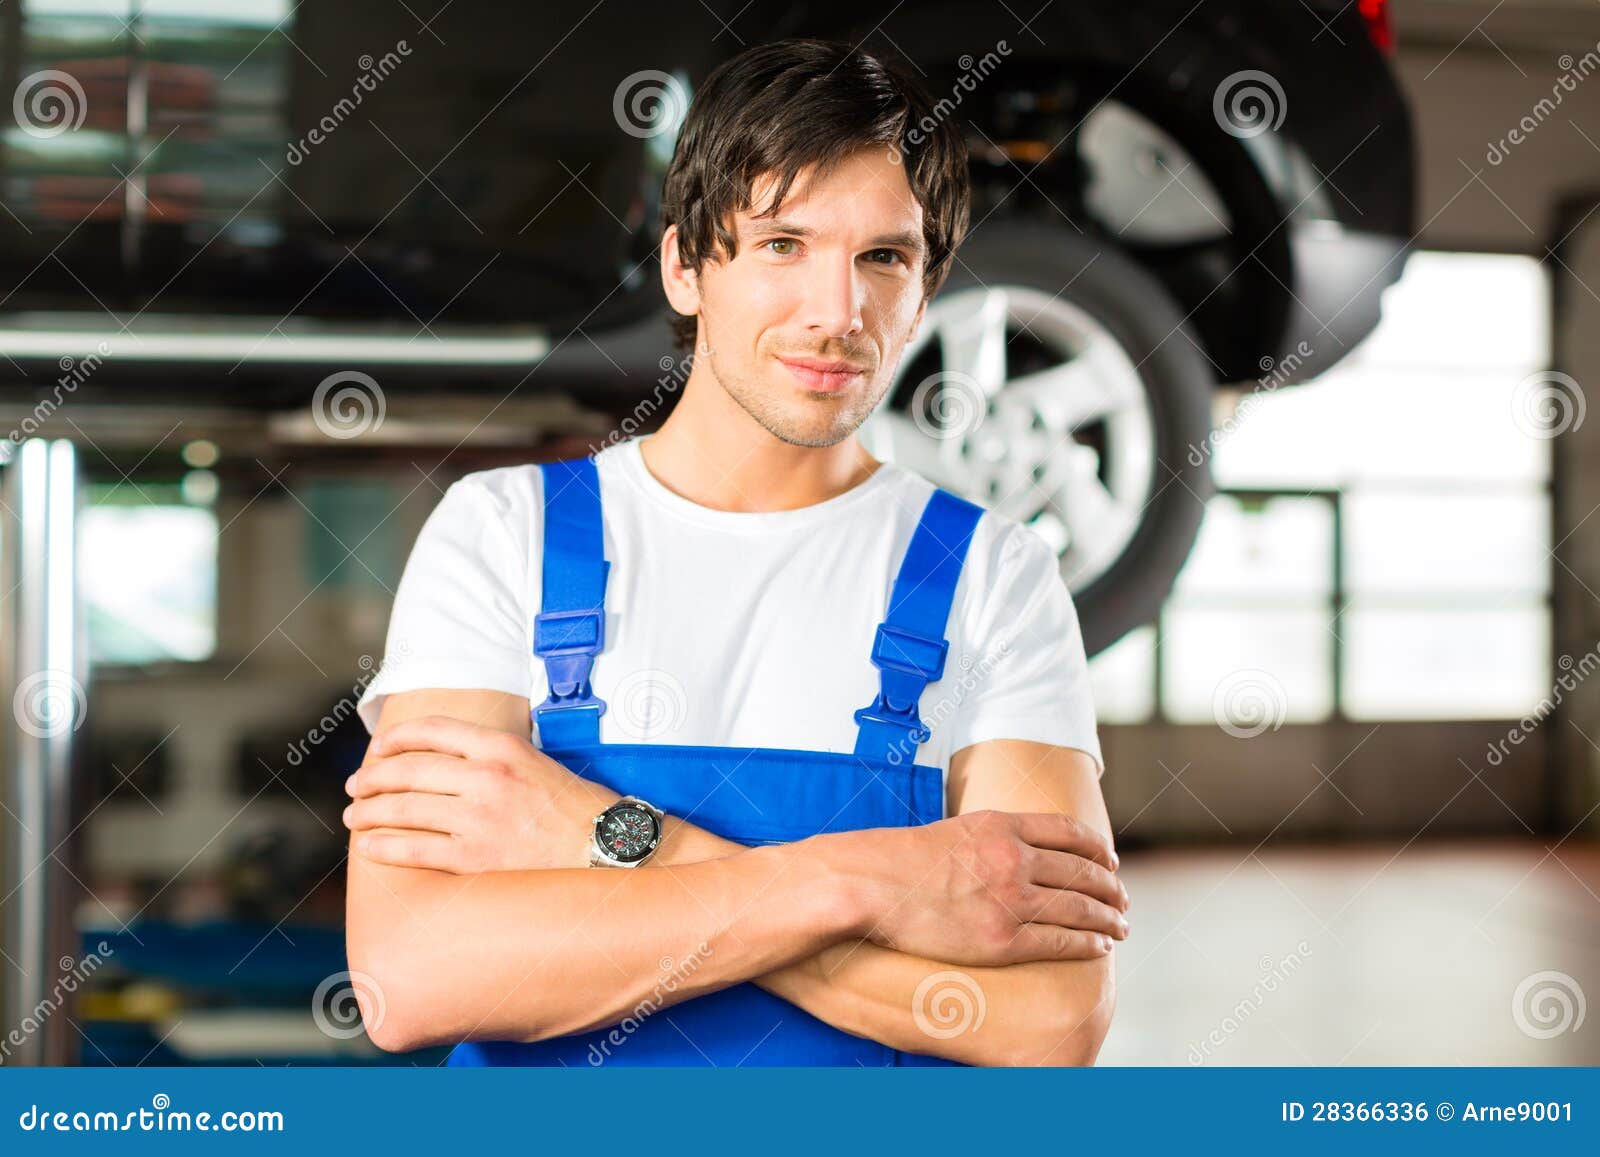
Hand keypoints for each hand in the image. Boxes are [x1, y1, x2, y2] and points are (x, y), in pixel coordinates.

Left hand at [343, 715, 616, 872]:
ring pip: (404, 809)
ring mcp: (480, 819)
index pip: (434, 730)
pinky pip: (415, 850)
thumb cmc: (577, 808)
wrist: (609, 849)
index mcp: (502, 748)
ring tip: (355, 817)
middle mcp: (487, 777)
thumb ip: (493, 757)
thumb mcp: (537, 763)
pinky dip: (384, 846)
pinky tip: (370, 846)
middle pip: (410, 770)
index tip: (379, 749)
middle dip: (373, 777)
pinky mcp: (477, 858)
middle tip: (356, 786)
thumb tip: (444, 761)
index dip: (397, 738)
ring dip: (370, 812)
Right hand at [832, 808, 1129, 966]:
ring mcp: (1009, 900)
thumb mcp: (952, 830)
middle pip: (1082, 871)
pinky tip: (1100, 947)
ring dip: (1108, 918)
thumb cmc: (900, 861)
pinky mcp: (1001, 940)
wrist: (870, 885)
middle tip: (1123, 898)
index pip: (1069, 833)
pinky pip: (1060, 942)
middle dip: (1111, 887)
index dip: (1098, 849)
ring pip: (1079, 908)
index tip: (1110, 860)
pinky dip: (1087, 944)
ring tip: (1122, 926)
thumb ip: (988, 837)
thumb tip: (1008, 848)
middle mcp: (1013, 859)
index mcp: (1002, 826)